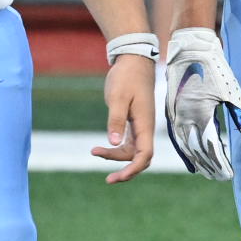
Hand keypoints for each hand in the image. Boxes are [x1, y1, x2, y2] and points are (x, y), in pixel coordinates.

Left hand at [93, 54, 156, 183]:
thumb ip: (116, 120)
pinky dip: (117, 150)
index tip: (117, 176)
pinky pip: (129, 144)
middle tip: (108, 179)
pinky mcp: (133, 122)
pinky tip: (102, 148)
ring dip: (117, 159)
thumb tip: (114, 143)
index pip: (145, 155)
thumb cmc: (126, 77)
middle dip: (126, 171)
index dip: (133, 169)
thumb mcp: (117, 97)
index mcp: (145, 124)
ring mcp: (140, 126)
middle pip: (140, 158)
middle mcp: (145, 128)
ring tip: (95, 153)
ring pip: (133, 152)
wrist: (133, 61)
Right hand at [162, 26, 240, 180]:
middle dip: (209, 165)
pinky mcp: (172, 111)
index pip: (211, 146)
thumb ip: (239, 113)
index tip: (228, 174)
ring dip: (197, 161)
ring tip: (206, 173)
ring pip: (185, 145)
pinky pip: (177, 136)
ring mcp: (176, 114)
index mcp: (201, 113)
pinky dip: (184, 151)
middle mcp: (185, 117)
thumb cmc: (215, 69)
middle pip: (197, 149)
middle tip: (219, 178)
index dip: (220, 163)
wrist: (190, 49)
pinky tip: (190, 160)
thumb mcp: (231, 90)